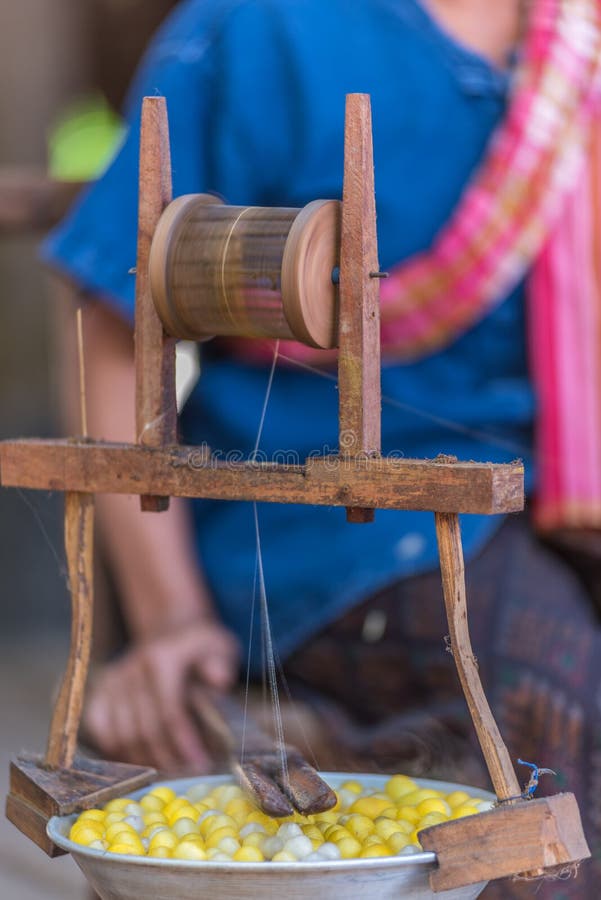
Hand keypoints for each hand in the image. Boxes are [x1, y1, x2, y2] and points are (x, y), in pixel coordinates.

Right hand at [81, 619, 239, 770]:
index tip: (201, 763)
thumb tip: (220, 679)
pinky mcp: (100, 690)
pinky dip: (116, 750)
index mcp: (162, 657)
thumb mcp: (220, 647)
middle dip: (167, 757)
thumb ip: (221, 663)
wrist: (171, 635)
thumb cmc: (201, 649)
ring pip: (121, 735)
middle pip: (144, 728)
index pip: (169, 709)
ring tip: (167, 770)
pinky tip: (138, 759)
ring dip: (144, 760)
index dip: (184, 740)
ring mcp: (113, 679)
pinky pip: (100, 730)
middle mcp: (132, 667)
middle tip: (186, 774)